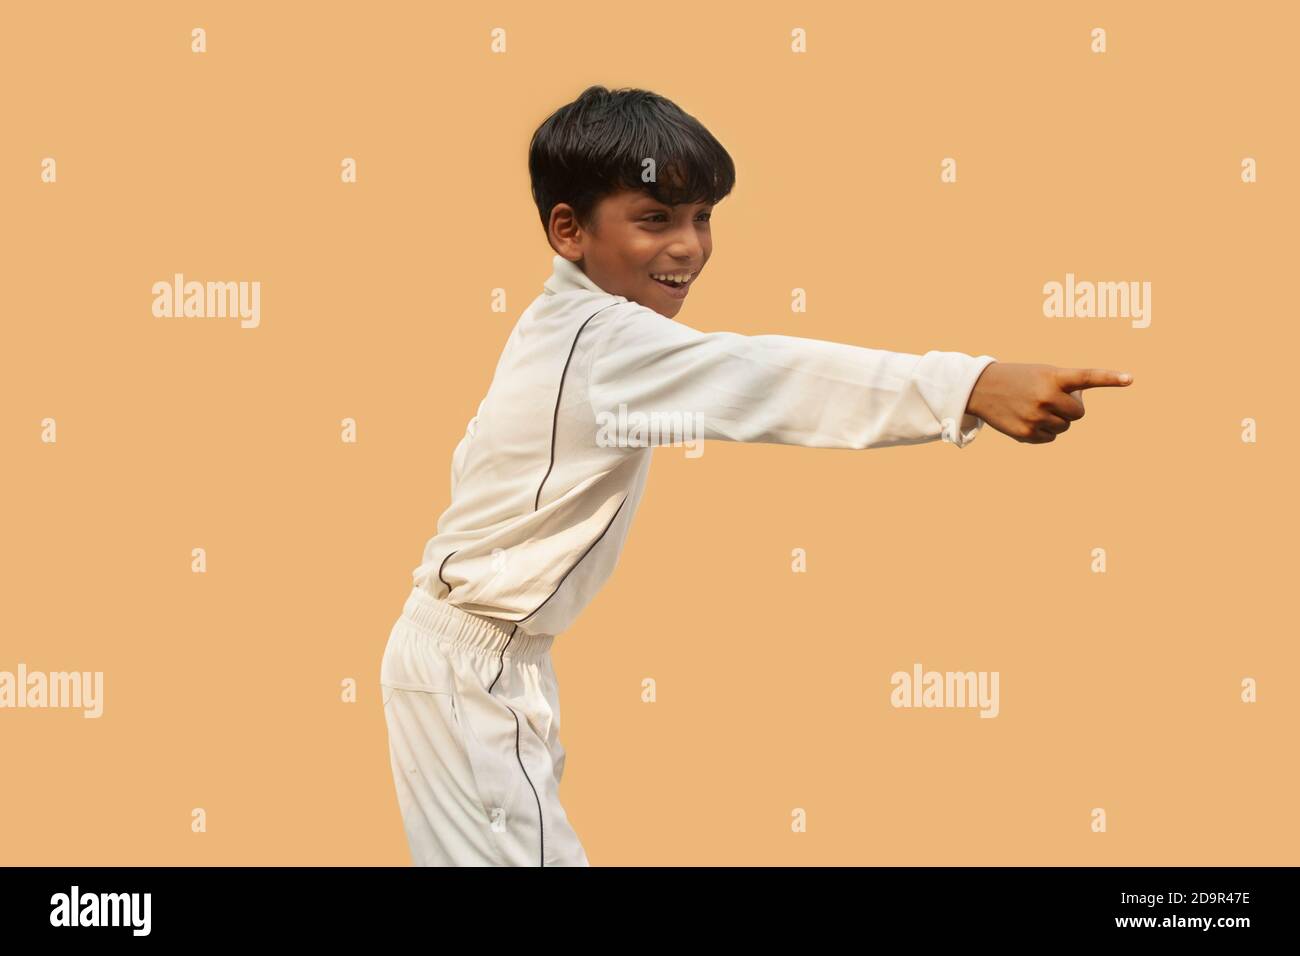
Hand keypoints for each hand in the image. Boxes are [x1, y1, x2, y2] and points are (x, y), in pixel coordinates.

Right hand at [964, 362, 1132, 443]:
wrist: (981, 388)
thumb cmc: (1018, 378)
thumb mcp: (1042, 373)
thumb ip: (1064, 388)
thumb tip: (1075, 413)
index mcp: (1053, 376)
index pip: (1087, 377)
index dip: (1110, 378)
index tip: (1131, 378)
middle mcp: (1046, 396)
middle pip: (1078, 413)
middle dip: (1070, 409)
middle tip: (1051, 400)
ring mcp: (1037, 416)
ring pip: (1064, 427)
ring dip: (1056, 420)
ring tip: (1035, 408)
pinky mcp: (1026, 433)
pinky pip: (1049, 438)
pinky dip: (1043, 431)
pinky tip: (1027, 420)